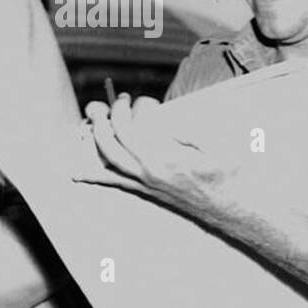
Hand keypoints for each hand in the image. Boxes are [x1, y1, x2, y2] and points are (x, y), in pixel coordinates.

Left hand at [77, 93, 240, 227]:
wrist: (231, 207)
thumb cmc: (226, 174)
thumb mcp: (210, 146)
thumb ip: (182, 132)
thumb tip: (158, 120)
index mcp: (165, 158)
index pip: (136, 127)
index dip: (137, 108)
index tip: (147, 101)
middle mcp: (149, 173)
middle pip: (114, 140)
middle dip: (110, 116)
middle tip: (117, 100)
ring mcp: (145, 184)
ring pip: (109, 158)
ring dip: (98, 134)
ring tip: (94, 114)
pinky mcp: (146, 191)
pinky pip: (115, 183)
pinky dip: (94, 176)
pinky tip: (76, 173)